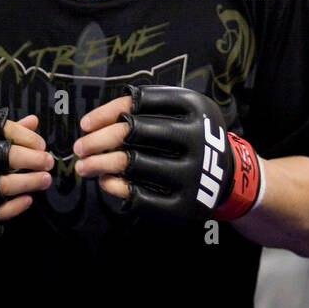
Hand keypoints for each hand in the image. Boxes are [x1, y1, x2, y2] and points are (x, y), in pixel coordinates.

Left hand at [73, 85, 263, 221]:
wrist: (230, 178)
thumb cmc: (190, 137)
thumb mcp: (181, 111)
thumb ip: (143, 107)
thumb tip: (91, 124)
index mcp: (194, 106)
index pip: (138, 102)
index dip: (105, 113)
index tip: (85, 124)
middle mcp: (196, 137)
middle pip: (131, 131)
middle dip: (96, 140)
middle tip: (78, 147)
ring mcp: (193, 173)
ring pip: (132, 164)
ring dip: (98, 164)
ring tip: (83, 166)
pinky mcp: (186, 205)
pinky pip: (140, 196)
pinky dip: (116, 188)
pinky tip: (106, 182)